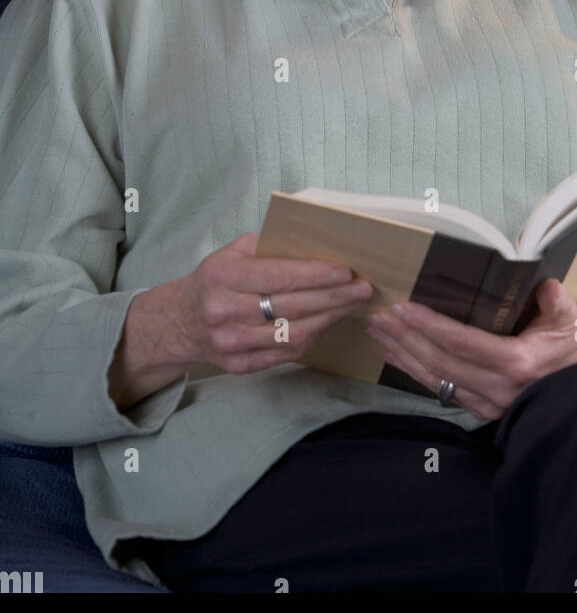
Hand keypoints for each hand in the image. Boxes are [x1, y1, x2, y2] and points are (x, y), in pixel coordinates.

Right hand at [174, 232, 373, 373]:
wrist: (179, 322)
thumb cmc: (215, 280)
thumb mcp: (231, 253)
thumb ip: (267, 247)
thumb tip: (315, 246)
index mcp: (221, 277)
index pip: (277, 276)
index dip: (315, 274)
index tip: (345, 271)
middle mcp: (224, 312)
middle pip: (291, 306)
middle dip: (333, 296)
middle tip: (362, 288)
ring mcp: (231, 343)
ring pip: (293, 333)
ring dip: (329, 318)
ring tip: (351, 304)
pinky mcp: (239, 366)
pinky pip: (286, 353)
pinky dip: (312, 337)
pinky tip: (328, 322)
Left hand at [365, 278, 576, 420]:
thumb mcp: (575, 322)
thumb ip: (558, 303)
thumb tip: (544, 286)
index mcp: (518, 363)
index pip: (463, 343)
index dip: (430, 326)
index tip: (403, 308)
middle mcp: (499, 388)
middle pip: (440, 362)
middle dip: (405, 338)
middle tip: (378, 315)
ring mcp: (489, 404)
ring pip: (436, 380)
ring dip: (403, 355)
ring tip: (378, 332)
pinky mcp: (484, 410)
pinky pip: (442, 390)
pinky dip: (416, 372)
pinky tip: (398, 356)